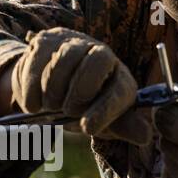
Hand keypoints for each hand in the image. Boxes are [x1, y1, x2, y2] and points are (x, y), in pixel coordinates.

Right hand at [10, 29, 152, 144]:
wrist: (50, 93)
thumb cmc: (84, 109)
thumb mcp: (103, 122)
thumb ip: (122, 127)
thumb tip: (145, 137)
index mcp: (120, 77)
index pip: (120, 86)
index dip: (106, 107)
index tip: (88, 127)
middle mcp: (101, 53)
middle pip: (97, 59)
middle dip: (79, 91)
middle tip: (67, 111)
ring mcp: (73, 43)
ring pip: (64, 58)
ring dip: (53, 89)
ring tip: (50, 106)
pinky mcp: (46, 41)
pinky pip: (38, 58)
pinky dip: (32, 86)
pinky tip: (32, 103)